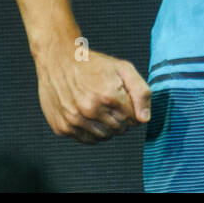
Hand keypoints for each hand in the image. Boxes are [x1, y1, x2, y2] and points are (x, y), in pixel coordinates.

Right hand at [35, 45, 151, 143]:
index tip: (126, 101)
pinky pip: (87, 140)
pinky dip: (93, 132)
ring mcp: (74, 121)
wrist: (59, 62)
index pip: (134, 119)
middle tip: (114, 104)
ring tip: (103, 109)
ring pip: (104, 136)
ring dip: (108, 127)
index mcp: (108, 96)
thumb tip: (144, 120)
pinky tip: (91, 116)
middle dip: (122, 119)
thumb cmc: (95, 65)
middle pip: (119, 129)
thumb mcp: (124, 69)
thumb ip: (141, 92)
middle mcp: (90, 111)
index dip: (133, 110)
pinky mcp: (62, 128)